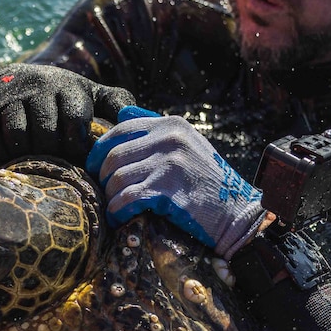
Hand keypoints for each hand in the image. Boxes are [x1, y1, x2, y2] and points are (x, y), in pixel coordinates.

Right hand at [0, 63, 133, 163]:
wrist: (10, 79)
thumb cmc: (59, 96)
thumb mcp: (90, 94)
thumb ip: (116, 104)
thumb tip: (144, 118)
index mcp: (69, 87)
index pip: (74, 120)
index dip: (75, 145)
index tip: (76, 156)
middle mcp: (39, 87)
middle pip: (45, 133)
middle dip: (51, 153)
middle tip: (53, 161)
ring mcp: (11, 96)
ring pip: (18, 135)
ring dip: (25, 153)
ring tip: (32, 158)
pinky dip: (0, 152)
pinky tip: (9, 154)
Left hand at [86, 106, 265, 258]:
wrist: (236, 213)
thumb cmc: (208, 181)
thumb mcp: (187, 145)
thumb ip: (156, 131)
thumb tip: (120, 114)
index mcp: (172, 125)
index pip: (121, 129)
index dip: (100, 149)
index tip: (94, 167)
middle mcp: (171, 140)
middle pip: (114, 155)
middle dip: (102, 176)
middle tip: (103, 191)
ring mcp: (170, 165)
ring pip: (117, 178)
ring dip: (110, 196)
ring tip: (113, 205)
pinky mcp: (169, 192)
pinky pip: (127, 199)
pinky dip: (117, 210)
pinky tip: (118, 217)